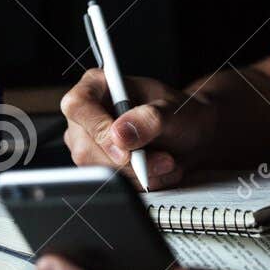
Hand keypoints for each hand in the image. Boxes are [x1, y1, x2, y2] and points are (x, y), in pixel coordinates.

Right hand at [58, 69, 216, 189]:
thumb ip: (150, 118)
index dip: (96, 129)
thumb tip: (119, 134)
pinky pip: (112, 184)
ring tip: (167, 161)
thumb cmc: (179, 114)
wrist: (191, 136)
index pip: (78, 106)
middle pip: (87, 148)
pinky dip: (140, 182)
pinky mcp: (98, 165)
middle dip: (130, 162)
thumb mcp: (172, 110)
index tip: (125, 149)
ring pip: (101, 171)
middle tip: (165, 159)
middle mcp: (87, 114)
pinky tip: (157, 170)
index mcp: (97, 85)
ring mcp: (88, 143)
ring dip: (140, 173)